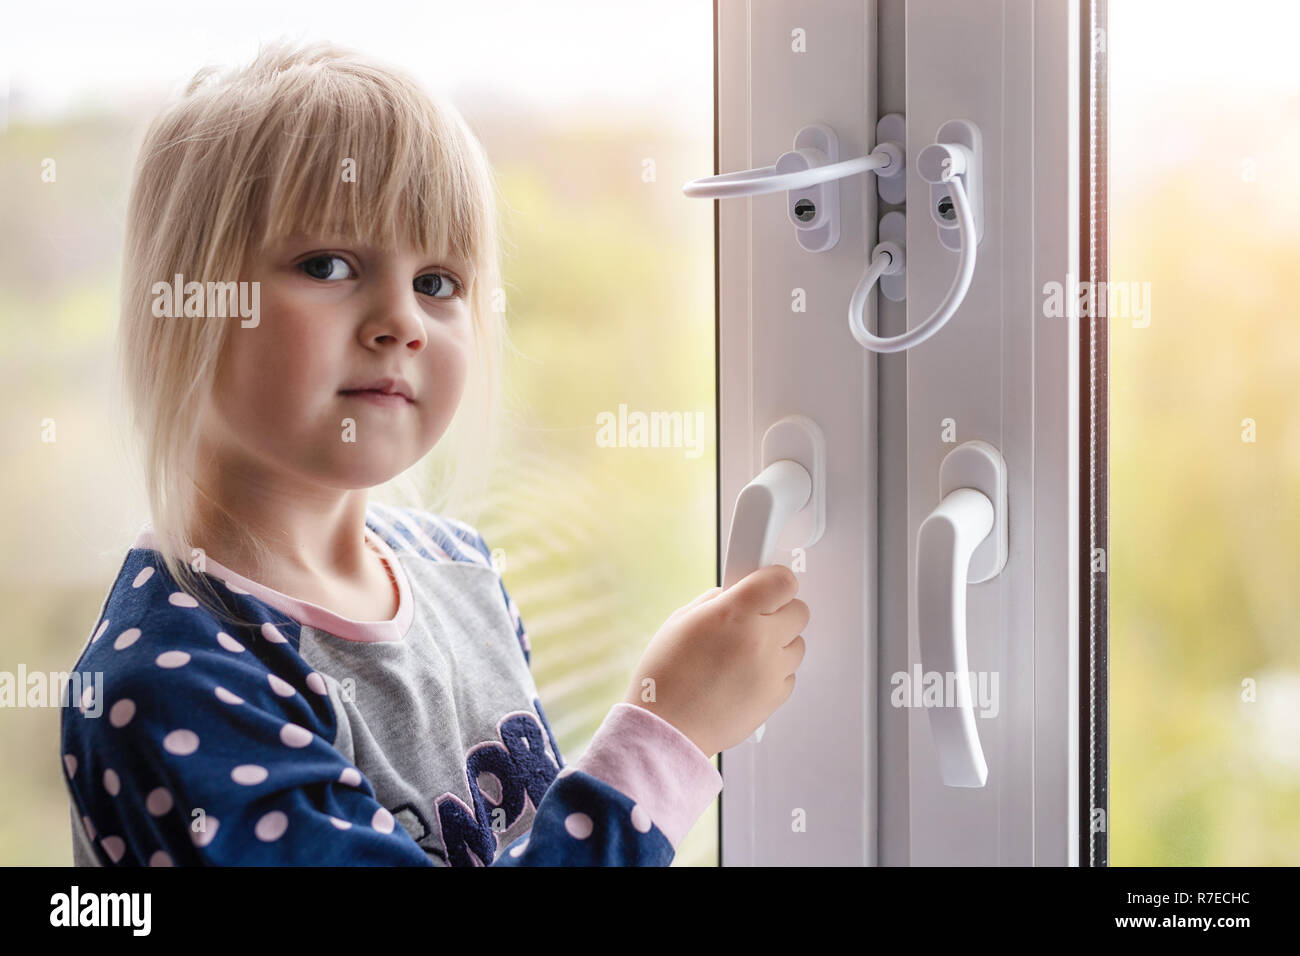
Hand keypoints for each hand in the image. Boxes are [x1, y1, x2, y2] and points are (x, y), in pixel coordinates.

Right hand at [623, 565, 808, 757]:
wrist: (666, 729)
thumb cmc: (665, 679)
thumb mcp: (680, 621)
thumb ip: (715, 601)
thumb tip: (735, 595)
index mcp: (735, 614)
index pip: (782, 580)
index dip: (776, 580)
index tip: (768, 584)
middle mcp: (760, 640)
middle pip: (799, 610)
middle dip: (778, 611)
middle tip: (754, 619)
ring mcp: (772, 671)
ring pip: (797, 643)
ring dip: (778, 643)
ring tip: (744, 654)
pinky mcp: (776, 697)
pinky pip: (788, 674)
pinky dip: (772, 672)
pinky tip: (743, 676)